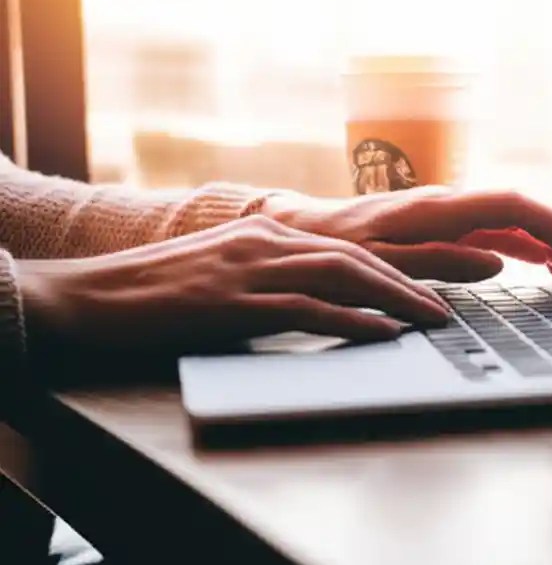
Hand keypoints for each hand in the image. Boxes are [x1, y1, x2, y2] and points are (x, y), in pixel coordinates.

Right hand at [17, 216, 449, 352]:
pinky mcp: (231, 301)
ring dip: (395, 299)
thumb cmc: (159, 294)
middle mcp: (264, 242)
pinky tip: (382, 332)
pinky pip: (305, 307)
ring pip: (342, 276)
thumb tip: (324, 305)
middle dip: (411, 283)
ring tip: (431, 321)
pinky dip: (351, 318)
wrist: (90, 298)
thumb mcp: (227, 275)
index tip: (433, 290)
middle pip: (357, 257)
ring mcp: (248, 268)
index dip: (397, 270)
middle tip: (448, 309)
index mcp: (266, 232)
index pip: (349, 249)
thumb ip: (274, 281)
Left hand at [263, 189, 551, 284]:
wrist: (302, 232)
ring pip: (510, 222)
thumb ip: (441, 263)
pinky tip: (538, 265)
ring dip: (545, 244)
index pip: (514, 207)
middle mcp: (448, 205)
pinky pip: (492, 230)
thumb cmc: (334, 251)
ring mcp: (446, 214)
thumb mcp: (382, 265)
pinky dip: (522, 247)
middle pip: (521, 212)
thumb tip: (495, 264)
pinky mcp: (440, 225)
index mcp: (439, 210)